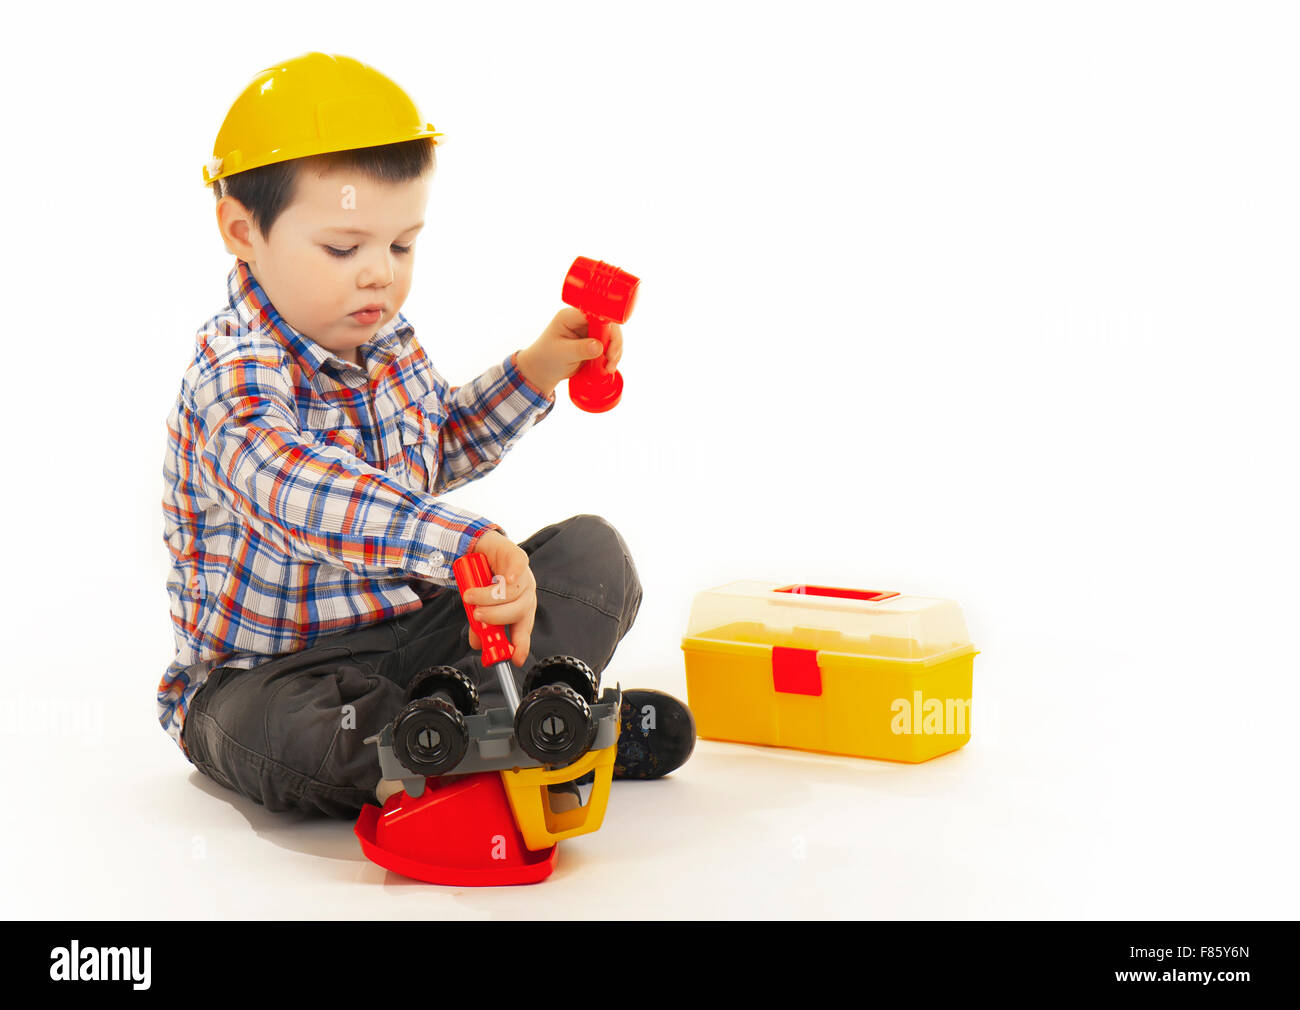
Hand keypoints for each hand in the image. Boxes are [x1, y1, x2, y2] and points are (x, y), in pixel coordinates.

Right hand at [461, 530, 535, 666]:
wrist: (480, 549)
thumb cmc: (483, 580)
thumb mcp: (479, 607)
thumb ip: (480, 626)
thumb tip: (479, 644)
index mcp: (519, 609)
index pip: (523, 629)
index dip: (520, 644)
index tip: (514, 658)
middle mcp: (525, 594)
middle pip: (518, 612)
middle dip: (497, 617)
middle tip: (478, 616)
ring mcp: (524, 576)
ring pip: (511, 593)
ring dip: (487, 597)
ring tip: (470, 597)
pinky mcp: (518, 557)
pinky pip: (519, 566)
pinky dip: (513, 573)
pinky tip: (506, 577)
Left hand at [516, 306, 623, 395]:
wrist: (542, 370)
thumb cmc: (546, 358)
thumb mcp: (561, 354)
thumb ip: (580, 349)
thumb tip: (599, 346)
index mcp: (570, 316)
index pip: (596, 315)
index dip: (607, 329)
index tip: (609, 346)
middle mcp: (582, 320)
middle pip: (608, 325)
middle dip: (613, 344)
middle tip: (611, 360)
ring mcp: (589, 330)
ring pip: (611, 336)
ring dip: (614, 352)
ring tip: (608, 368)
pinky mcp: (594, 341)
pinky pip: (609, 345)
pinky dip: (611, 357)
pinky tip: (607, 367)